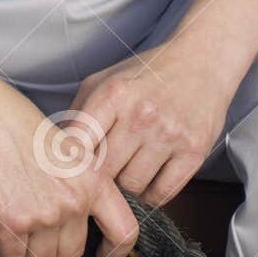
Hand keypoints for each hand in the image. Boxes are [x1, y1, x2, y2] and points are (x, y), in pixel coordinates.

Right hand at [0, 70, 137, 256]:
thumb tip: (79, 216)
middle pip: (71, 252)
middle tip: (38, 231)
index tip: (104, 253)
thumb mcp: (65, 147)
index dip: (116, 250)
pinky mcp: (11, 223)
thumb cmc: (13, 122)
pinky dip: (2, 253)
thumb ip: (79, 182)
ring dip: (26, 249)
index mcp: (93, 179)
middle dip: (53, 246)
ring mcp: (43, 214)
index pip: (123, 230)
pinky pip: (11, 256)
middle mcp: (73, 200)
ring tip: (15, 229)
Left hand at [63, 36, 235, 211]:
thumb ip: (78, 112)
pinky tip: (148, 179)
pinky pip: (162, 194)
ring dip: (126, 186)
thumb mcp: (105, 79)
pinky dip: (151, 194)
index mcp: (113, 94)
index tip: (70, 170)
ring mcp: (169, 134)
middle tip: (101, 175)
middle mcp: (140, 114)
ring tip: (127, 171)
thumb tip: (55, 151)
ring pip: (132, 186)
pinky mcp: (194, 152)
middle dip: (99, 177)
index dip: (71, 164)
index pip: (78, 143)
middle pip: (104, 171)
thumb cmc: (147, 73)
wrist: (202, 61)